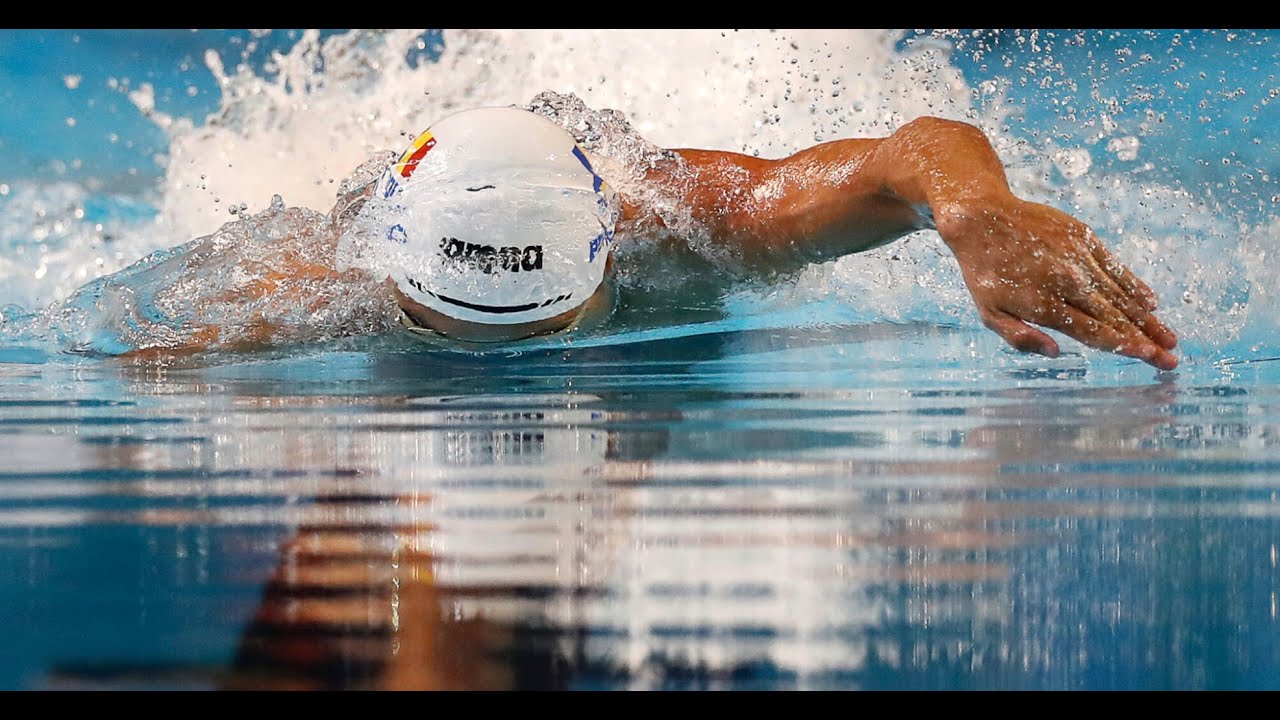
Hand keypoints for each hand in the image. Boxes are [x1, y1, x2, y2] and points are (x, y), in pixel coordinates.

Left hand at [937, 196, 1178, 370]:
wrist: (981, 217)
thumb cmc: (983, 272)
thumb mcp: (989, 313)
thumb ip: (1020, 337)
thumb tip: (1056, 353)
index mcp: (1045, 304)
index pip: (1095, 332)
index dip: (1126, 346)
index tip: (1151, 358)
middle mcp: (1067, 281)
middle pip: (1115, 317)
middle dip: (1147, 340)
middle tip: (1171, 360)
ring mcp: (1078, 257)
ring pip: (1120, 294)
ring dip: (1147, 318)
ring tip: (1170, 338)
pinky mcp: (1083, 238)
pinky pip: (1115, 267)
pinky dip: (1134, 286)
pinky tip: (1150, 302)